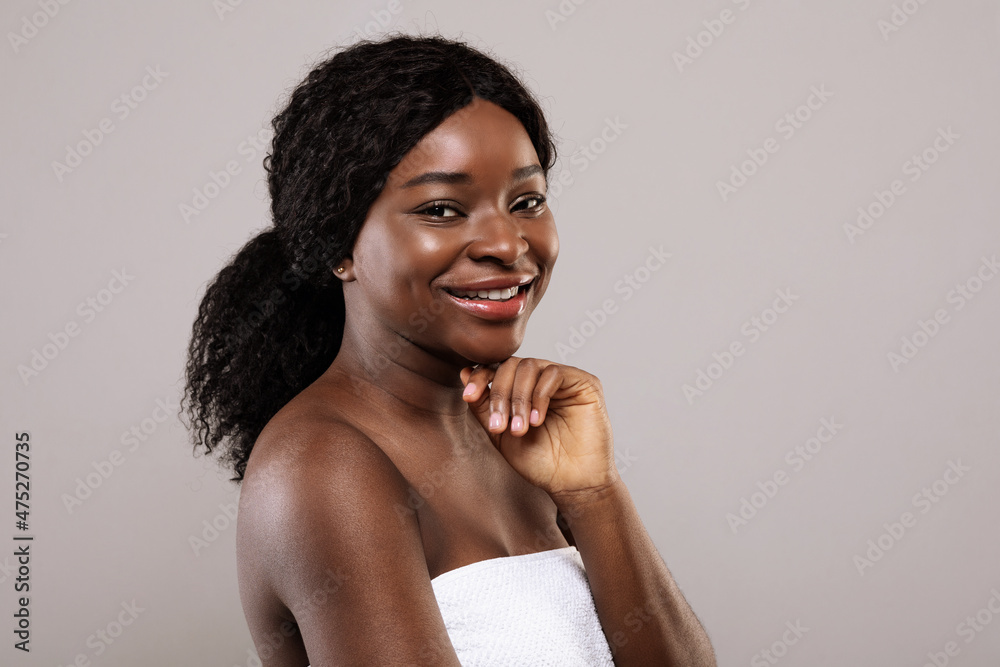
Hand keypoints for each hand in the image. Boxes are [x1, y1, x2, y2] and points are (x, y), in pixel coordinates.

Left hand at [460, 357, 618, 500]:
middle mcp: (542, 379)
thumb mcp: (500, 433)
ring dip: (518, 398)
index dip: (479, 377)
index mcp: (522, 388)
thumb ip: (483, 406)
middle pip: (511, 365)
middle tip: (499, 426)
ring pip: (530, 366)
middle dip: (499, 394)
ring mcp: (564, 379)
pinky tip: (537, 420)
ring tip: (519, 429)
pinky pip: (554, 374)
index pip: (497, 369)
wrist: (570, 484)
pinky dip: (540, 396)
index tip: (468, 396)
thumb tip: (463, 373)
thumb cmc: (538, 462)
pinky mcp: (584, 383)